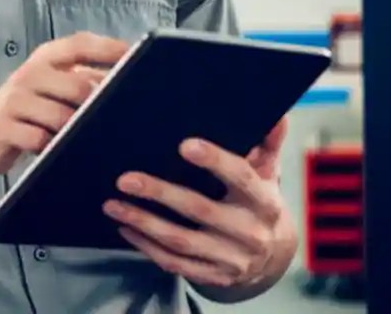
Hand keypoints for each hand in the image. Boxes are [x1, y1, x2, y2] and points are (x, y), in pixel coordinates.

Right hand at [0, 32, 130, 175]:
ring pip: (61, 116)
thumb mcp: (48, 88)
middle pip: (78, 86)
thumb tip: (124, 81)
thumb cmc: (23, 112)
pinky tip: (51, 149)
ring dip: (74, 132)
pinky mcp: (2, 126)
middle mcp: (29, 74)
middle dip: (96, 105)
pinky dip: (50, 147)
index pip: (79, 45)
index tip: (135, 55)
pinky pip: (39, 139)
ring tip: (77, 139)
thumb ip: (80, 81)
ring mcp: (14, 100)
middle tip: (108, 120)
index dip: (108, 48)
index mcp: (44, 59)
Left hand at [103, 117, 297, 289]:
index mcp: (264, 202)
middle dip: (160, 193)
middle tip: (125, 179)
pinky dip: (146, 247)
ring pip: (181, 241)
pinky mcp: (214, 275)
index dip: (216, 162)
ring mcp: (231, 258)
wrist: (272, 253)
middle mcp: (250, 233)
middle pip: (200, 210)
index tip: (185, 145)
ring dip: (143, 222)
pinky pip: (175, 263)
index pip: (241, 178)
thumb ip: (267, 143)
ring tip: (113, 205)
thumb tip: (277, 114)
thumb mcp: (267, 173)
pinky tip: (125, 228)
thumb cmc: (259, 201)